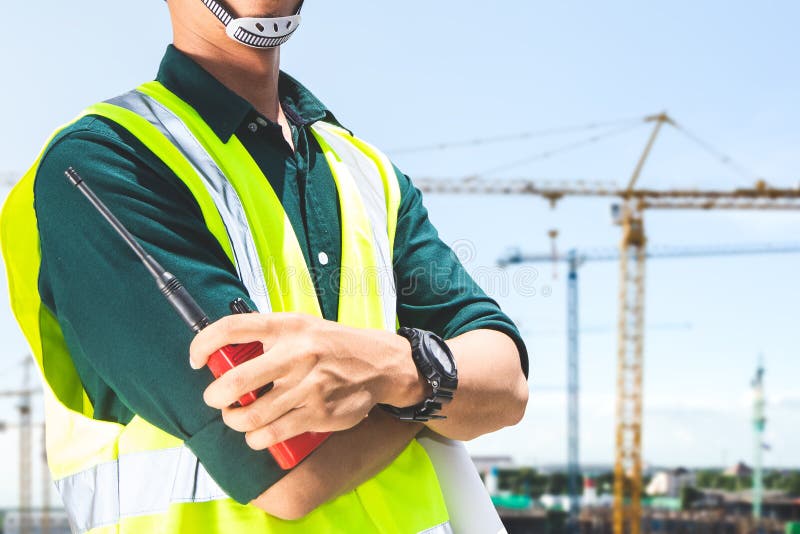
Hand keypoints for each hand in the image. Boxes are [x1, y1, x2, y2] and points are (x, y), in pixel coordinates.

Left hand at [189, 312, 426, 449]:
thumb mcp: (302, 326)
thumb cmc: (334, 345)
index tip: (195, 358)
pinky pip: (272, 434)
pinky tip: (258, 434)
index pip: (231, 328)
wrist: (380, 364)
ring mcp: (307, 387)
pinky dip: (257, 439)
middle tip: (216, 399)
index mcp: (287, 327)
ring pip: (250, 416)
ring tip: (237, 418)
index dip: (203, 344)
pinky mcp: (317, 414)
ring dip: (235, 421)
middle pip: (234, 381)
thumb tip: (224, 354)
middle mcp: (296, 355)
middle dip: (215, 396)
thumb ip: (268, 336)